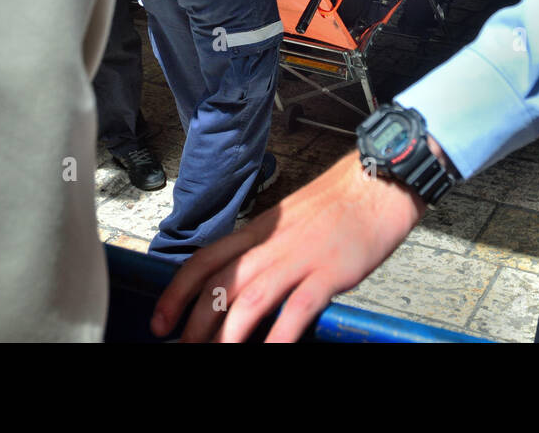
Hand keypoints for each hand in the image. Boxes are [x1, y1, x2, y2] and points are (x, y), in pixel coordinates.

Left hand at [151, 152, 424, 341]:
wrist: (378, 182)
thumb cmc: (339, 203)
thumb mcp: (289, 219)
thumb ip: (266, 248)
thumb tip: (246, 282)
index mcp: (259, 229)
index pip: (205, 259)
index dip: (176, 292)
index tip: (160, 320)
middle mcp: (272, 244)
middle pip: (221, 284)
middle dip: (196, 324)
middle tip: (184, 348)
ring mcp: (300, 258)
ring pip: (250, 299)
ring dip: (227, 335)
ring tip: (217, 355)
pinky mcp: (329, 272)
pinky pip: (297, 309)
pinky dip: (279, 337)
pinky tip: (270, 353)